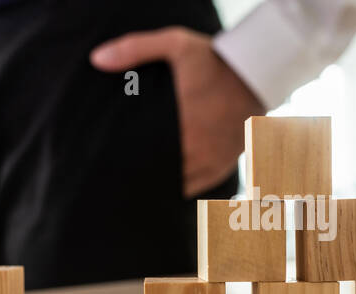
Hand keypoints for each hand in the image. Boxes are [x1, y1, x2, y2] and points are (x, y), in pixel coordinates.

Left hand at [91, 27, 265, 197]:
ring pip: (173, 184)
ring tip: (135, 180)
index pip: (140, 154)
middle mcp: (195, 149)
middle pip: (155, 172)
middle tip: (116, 171)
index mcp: (179, 125)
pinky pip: (193, 187)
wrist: (258, 77)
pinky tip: (161, 183)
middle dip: (137, 172)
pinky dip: (177, 188)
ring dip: (156, 182)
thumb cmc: (214, 61)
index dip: (124, 159)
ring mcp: (209, 161)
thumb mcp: (176, 44)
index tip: (109, 157)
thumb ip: (135, 48)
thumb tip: (97, 59)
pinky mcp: (220, 167)